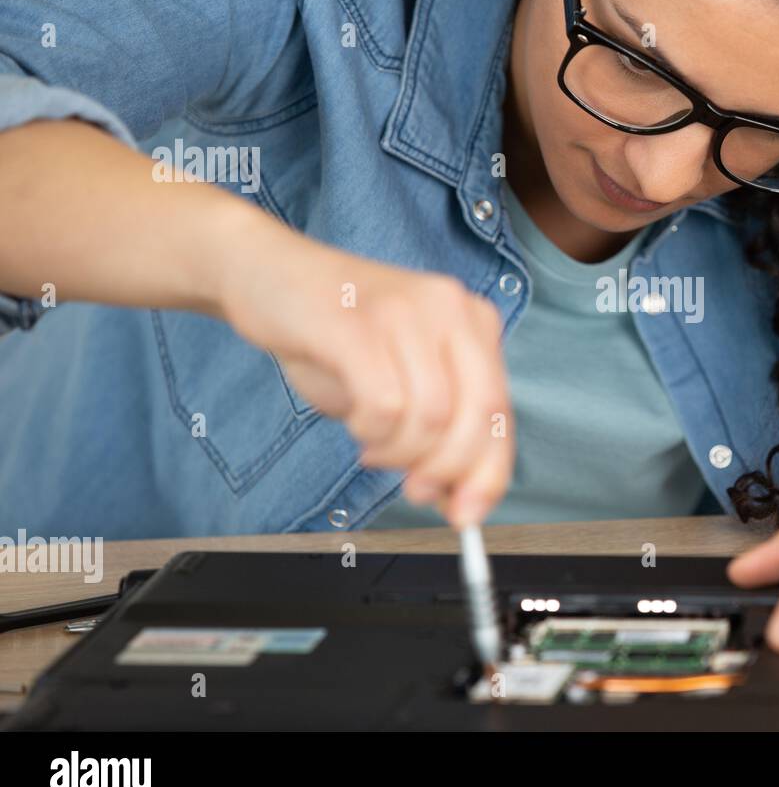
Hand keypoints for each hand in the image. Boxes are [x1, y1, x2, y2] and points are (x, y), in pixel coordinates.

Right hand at [216, 215, 513, 527]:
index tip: (467, 514)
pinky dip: (370, 431)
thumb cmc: (336, 334)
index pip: (501, 412)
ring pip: (432, 418)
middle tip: (415, 489)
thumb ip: (440, 431)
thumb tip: (462, 496)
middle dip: (446, 471)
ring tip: (372, 443)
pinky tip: (357, 422)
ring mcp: (407, 311)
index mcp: (474, 322)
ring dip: (399, 452)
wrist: (269, 273)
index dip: (488, 474)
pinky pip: (385, 404)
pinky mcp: (359, 323)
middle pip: (476, 417)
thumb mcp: (404, 381)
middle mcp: (451, 309)